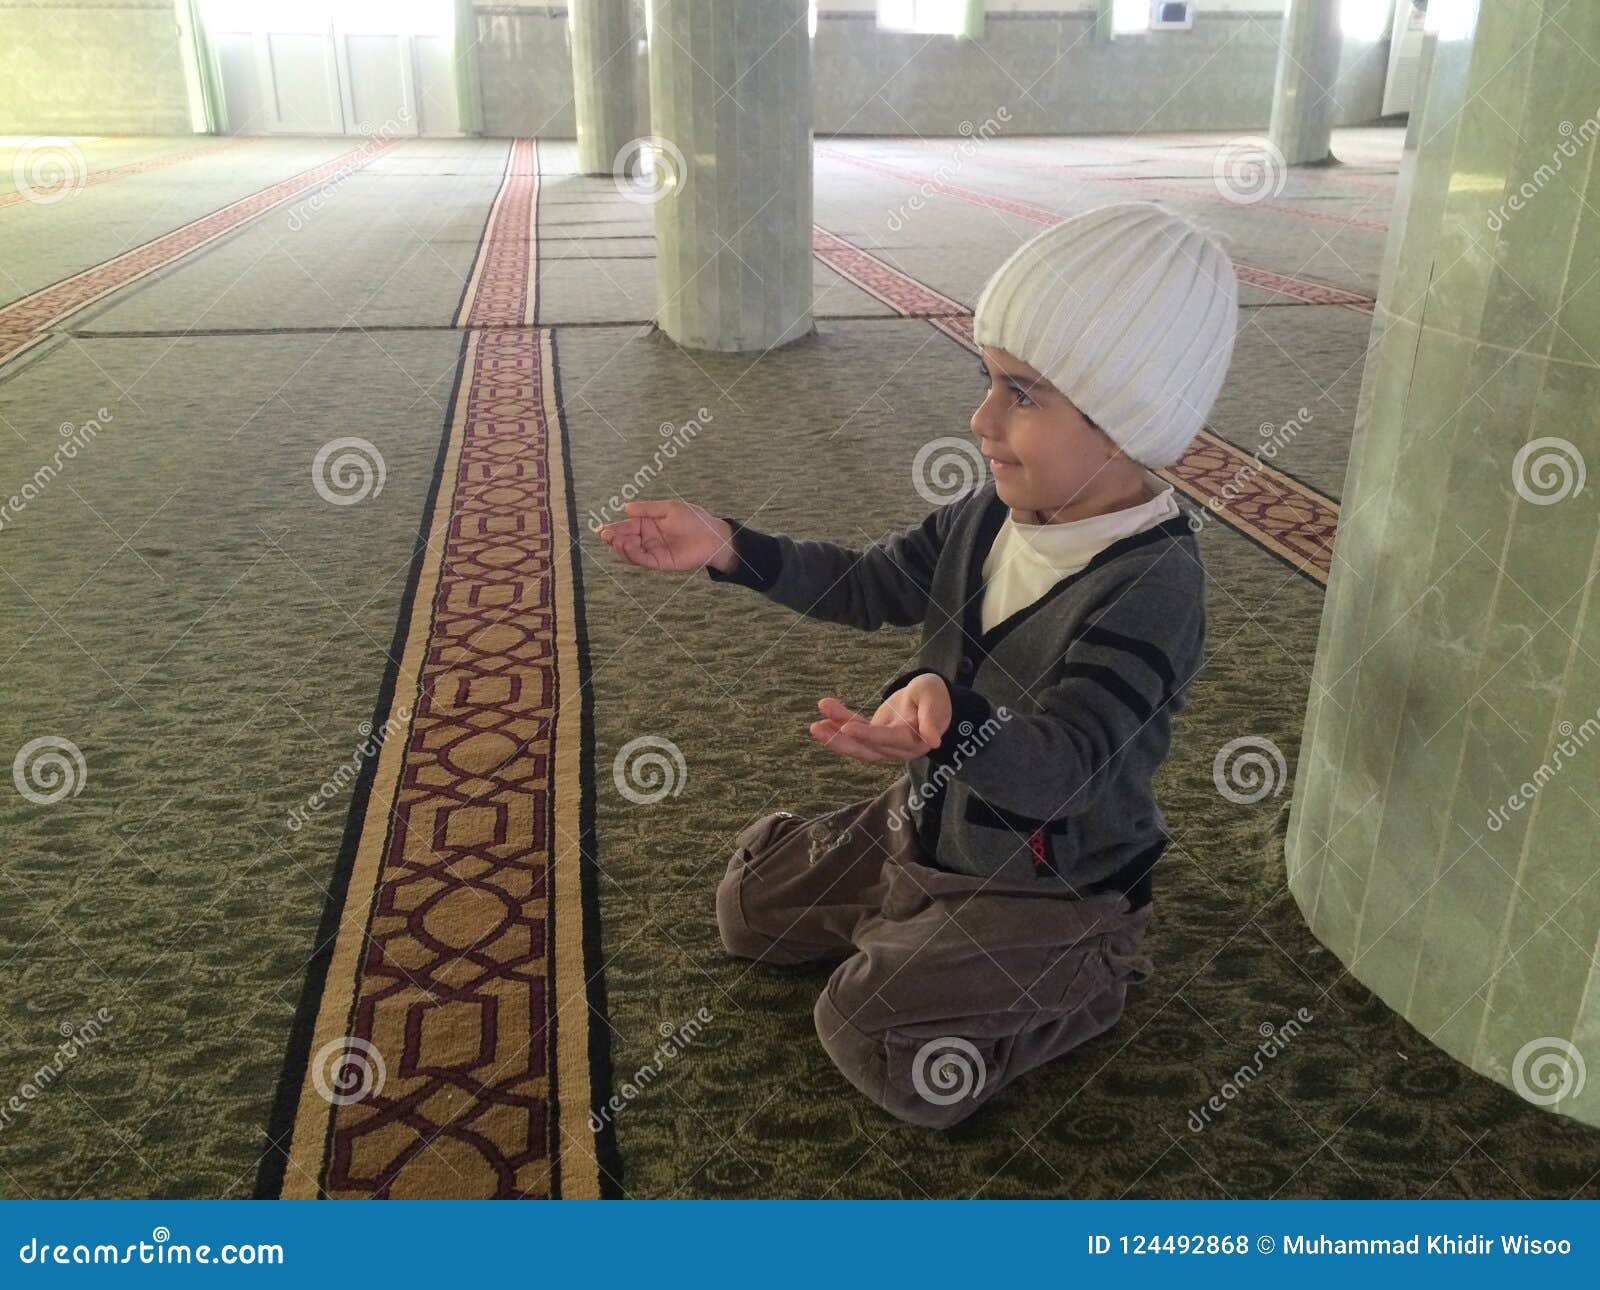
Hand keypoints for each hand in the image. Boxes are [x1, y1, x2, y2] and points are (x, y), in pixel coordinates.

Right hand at [596, 499, 736, 572]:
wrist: (712, 535)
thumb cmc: (693, 518)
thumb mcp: (668, 508)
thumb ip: (647, 509)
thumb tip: (625, 507)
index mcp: (648, 525)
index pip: (626, 527)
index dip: (612, 528)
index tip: (600, 528)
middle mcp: (648, 539)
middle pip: (625, 540)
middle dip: (612, 538)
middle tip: (604, 535)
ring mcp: (653, 552)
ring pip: (630, 552)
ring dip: (620, 547)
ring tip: (615, 539)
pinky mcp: (660, 562)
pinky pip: (643, 560)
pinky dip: (632, 554)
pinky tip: (627, 546)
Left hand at [809, 674, 951, 764]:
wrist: (932, 700)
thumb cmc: (935, 696)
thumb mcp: (934, 699)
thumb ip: (932, 718)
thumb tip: (934, 742)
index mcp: (913, 740)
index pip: (887, 739)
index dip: (867, 735)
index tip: (847, 727)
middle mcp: (897, 749)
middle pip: (867, 748)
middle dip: (841, 740)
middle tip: (817, 728)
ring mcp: (884, 746)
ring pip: (857, 745)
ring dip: (834, 737)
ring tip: (815, 726)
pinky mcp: (874, 737)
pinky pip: (855, 733)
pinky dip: (839, 726)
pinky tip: (823, 718)